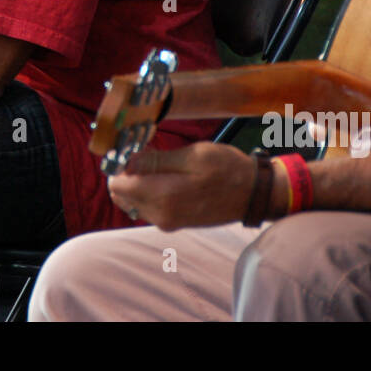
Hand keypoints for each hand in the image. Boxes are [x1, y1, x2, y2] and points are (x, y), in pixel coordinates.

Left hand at [107, 143, 255, 230]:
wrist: (253, 193)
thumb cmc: (226, 169)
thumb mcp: (192, 156)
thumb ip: (156, 161)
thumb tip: (126, 161)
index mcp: (163, 197)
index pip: (117, 184)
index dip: (120, 164)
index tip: (132, 148)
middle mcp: (160, 215)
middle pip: (121, 194)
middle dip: (127, 173)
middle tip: (145, 152)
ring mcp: (166, 221)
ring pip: (133, 200)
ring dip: (137, 181)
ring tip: (158, 162)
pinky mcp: (173, 222)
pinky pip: (147, 206)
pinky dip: (148, 190)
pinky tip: (165, 175)